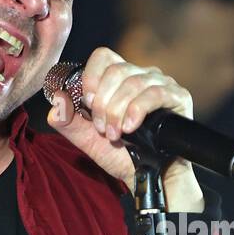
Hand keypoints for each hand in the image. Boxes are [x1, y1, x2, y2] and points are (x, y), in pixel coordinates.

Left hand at [46, 47, 202, 208]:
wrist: (149, 177)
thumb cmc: (123, 156)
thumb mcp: (90, 140)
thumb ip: (70, 123)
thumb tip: (55, 109)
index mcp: (120, 79)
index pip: (103, 57)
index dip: (91, 77)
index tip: (88, 104)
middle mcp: (142, 75)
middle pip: (116, 70)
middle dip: (104, 103)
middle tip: (103, 129)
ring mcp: (162, 84)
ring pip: (134, 82)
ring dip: (118, 111)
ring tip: (115, 135)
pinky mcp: (178, 96)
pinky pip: (155, 93)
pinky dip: (137, 110)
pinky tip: (131, 128)